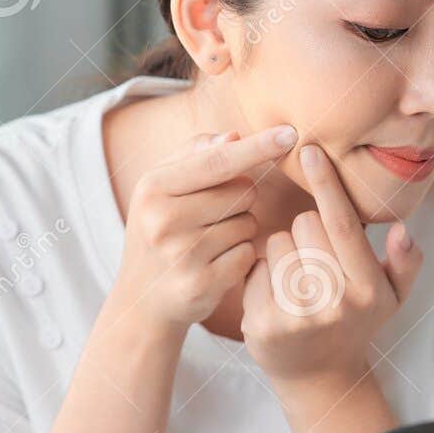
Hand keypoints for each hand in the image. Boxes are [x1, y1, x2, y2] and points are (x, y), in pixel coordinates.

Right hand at [109, 124, 298, 335]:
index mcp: (153, 187)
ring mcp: (181, 255)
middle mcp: (162, 220)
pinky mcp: (200, 285)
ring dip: (241, 228)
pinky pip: (248, 254)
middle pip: (243, 191)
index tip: (292, 133)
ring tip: (210, 240)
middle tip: (213, 214)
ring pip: (249, 223)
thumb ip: (196, 154)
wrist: (141, 299)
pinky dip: (241, 255)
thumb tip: (235, 136)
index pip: (217, 160)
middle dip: (241, 198)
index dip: (258, 146)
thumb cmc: (161, 229)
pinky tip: (216, 263)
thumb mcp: (162, 187)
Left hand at [239, 143, 422, 385]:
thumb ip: (406, 263)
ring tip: (296, 280)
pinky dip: (262, 274)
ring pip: (276, 242)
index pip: (343, 223)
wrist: (320, 378)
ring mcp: (296, 315)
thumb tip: (403, 231)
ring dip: (283, 252)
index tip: (310, 150)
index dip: (325, 183)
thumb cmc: (356, 322)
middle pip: (303, 225)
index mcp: (367, 287)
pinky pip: (254, 268)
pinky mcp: (263, 324)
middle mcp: (334, 301)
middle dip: (305, 231)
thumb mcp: (393, 296)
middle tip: (314, 259)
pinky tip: (275, 296)